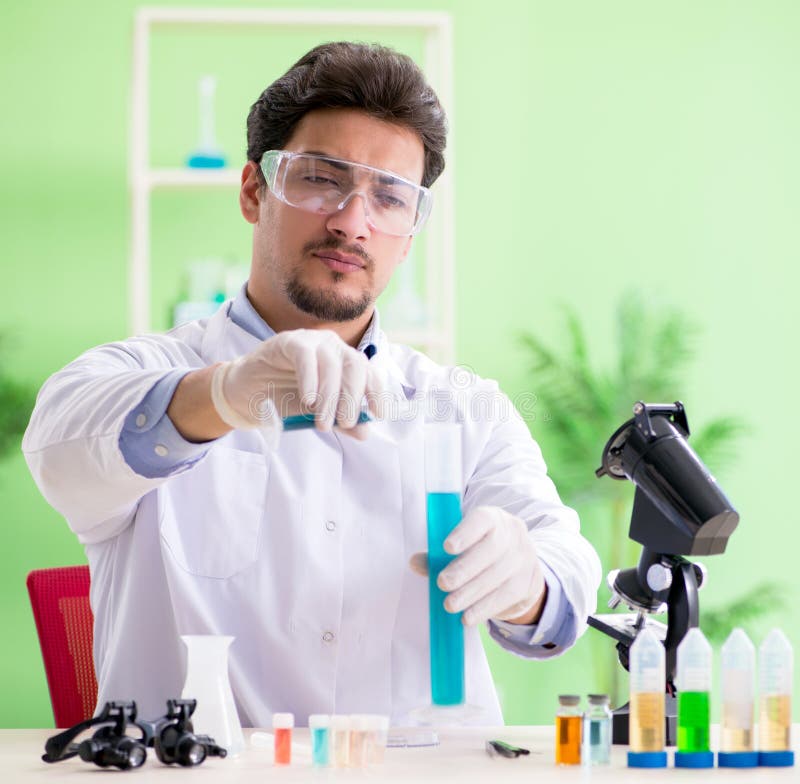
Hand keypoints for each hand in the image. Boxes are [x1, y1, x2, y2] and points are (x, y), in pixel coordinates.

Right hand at [210, 329, 385, 434]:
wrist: (248, 394)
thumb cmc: (287, 399)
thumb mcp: (318, 414)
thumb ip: (341, 421)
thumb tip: (365, 433)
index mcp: (345, 361)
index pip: (369, 372)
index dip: (377, 391)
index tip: (377, 413)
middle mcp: (334, 347)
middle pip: (354, 366)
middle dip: (351, 397)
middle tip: (343, 423)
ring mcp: (312, 341)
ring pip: (332, 365)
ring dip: (329, 397)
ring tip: (320, 421)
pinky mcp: (289, 341)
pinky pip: (306, 356)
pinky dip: (310, 379)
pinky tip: (308, 400)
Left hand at [409, 506, 545, 625]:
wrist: (519, 566)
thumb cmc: (482, 550)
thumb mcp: (465, 544)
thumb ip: (440, 553)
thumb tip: (414, 562)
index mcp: (494, 518)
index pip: (482, 519)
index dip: (465, 533)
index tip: (446, 547)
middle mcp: (512, 534)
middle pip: (491, 550)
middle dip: (465, 568)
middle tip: (442, 583)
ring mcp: (523, 558)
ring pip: (497, 576)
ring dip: (471, 593)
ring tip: (449, 605)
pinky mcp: (526, 583)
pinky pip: (505, 596)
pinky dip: (483, 608)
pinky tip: (467, 617)